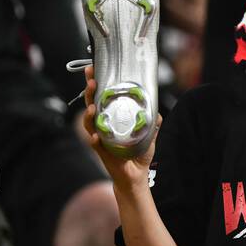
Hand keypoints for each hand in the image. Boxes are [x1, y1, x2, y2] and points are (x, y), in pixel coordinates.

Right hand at [81, 65, 160, 188]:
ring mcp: (101, 139)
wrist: (136, 175)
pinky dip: (96, 140)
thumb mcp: (148, 134)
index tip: (93, 70)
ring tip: (92, 107)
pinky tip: (96, 136)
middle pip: (91, 105)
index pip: (101, 97)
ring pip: (90, 124)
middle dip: (89, 93)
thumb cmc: (138, 153)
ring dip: (89, 115)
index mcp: (111, 118)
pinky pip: (96, 145)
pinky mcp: (103, 152)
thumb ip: (152, 120)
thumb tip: (156, 108)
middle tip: (91, 81)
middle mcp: (103, 126)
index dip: (95, 84)